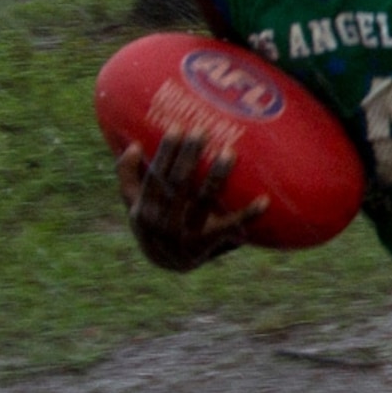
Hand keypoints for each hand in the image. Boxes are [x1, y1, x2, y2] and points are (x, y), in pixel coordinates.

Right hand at [119, 132, 261, 270]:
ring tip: (229, 152)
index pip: (155, 176)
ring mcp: (185, 234)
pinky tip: (264, 201)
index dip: (165, 153)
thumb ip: (127, 175)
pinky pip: (230, 227)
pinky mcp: (208, 244)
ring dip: (216, 176)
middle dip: (190, 156)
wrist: (167, 264)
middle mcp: (163, 221)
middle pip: (178, 183)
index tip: (177, 128)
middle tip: (203, 130)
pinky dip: (248, 215)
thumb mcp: (132, 202)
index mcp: (143, 208)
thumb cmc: (153, 221)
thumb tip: (132, 144)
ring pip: (203, 200)